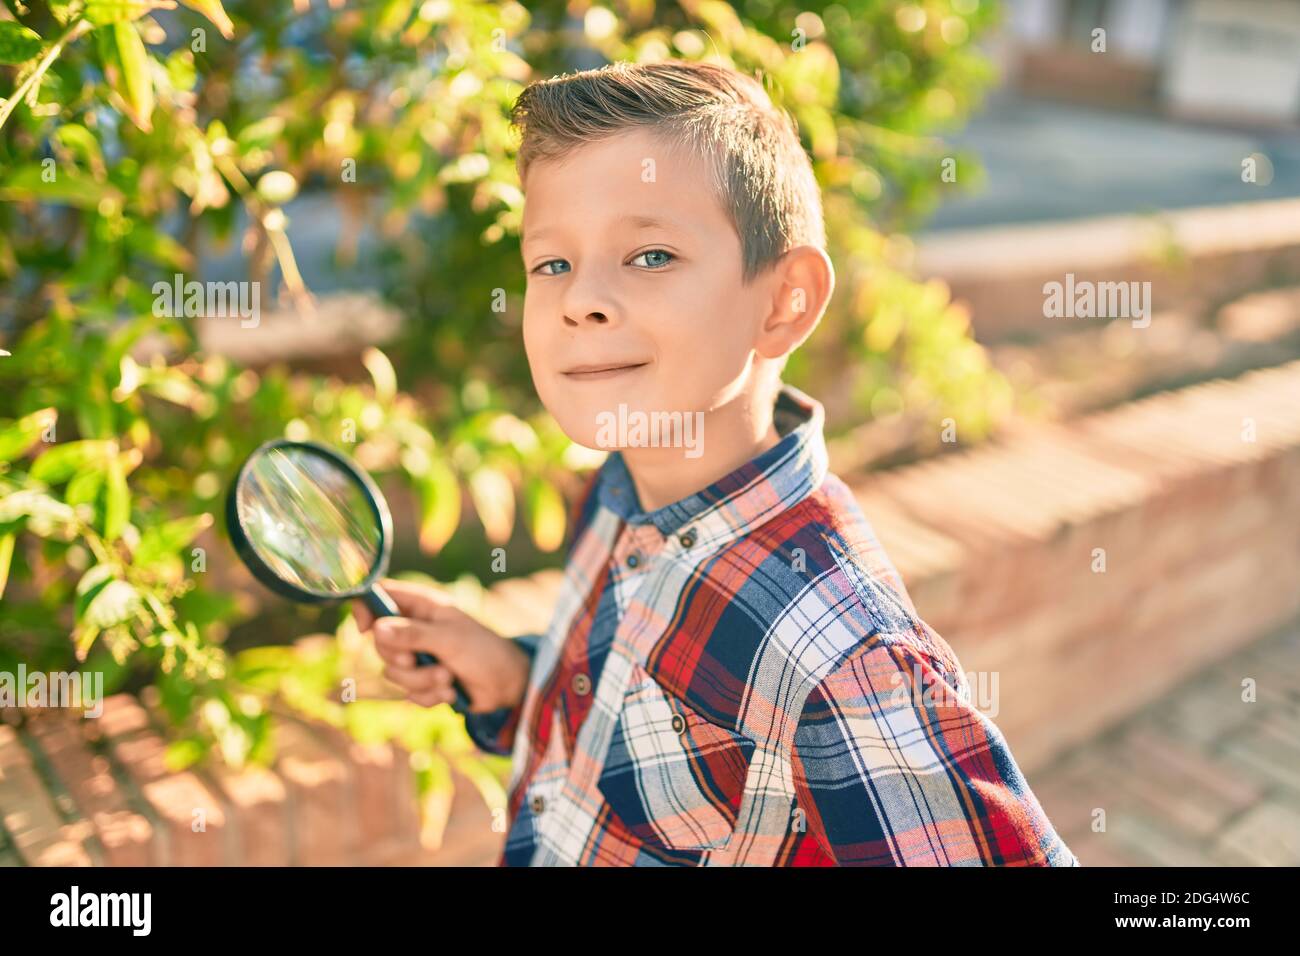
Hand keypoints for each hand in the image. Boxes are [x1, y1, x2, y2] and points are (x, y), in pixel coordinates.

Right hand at [352, 578, 530, 713]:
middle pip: (381, 641)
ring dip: (421, 680)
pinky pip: (409, 693)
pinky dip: (429, 696)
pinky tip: (451, 692)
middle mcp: (417, 629)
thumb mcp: (448, 639)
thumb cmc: (484, 652)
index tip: (366, 629)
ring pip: (394, 671)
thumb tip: (376, 628)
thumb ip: (412, 634)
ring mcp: (420, 656)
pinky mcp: (424, 681)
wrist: (509, 686)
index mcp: (423, 606)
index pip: (382, 596)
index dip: (367, 609)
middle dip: (400, 658)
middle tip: (416, 660)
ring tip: (448, 678)